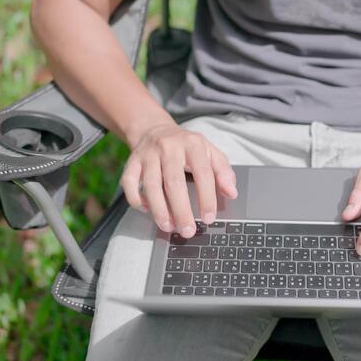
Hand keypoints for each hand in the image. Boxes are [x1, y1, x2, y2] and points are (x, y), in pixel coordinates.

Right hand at [120, 123, 237, 236]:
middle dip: (181, 210)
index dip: (207, 198)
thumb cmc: (186, 147)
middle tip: (188, 231)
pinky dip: (137, 199)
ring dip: (159, 210)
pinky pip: (129, 183)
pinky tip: (147, 211)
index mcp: (193, 144)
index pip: (203, 173)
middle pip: (174, 182)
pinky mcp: (132, 162)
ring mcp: (148, 154)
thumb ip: (223, 171)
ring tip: (169, 226)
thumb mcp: (210, 152)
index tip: (208, 218)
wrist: (155, 129)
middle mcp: (169, 147)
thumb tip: (231, 192)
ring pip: (150, 185)